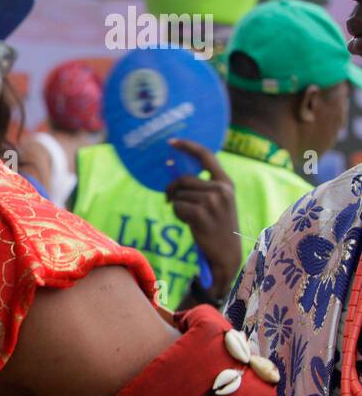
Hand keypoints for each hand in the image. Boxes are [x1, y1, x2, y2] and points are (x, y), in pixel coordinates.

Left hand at [165, 138, 241, 291]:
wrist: (226, 254)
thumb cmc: (217, 227)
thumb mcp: (216, 203)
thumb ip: (202, 187)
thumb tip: (174, 173)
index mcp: (226, 183)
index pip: (206, 156)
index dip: (188, 146)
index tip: (171, 142)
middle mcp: (221, 189)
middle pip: (184, 179)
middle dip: (172, 189)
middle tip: (169, 200)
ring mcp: (213, 201)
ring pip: (179, 195)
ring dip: (177, 206)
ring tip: (190, 217)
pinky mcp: (202, 213)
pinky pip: (177, 207)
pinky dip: (178, 214)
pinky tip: (189, 223)